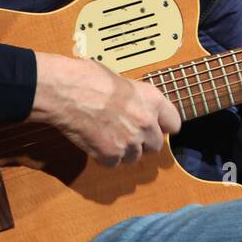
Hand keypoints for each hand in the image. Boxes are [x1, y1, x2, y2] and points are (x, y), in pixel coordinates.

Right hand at [28, 52, 180, 165]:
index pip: (174, 124)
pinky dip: (104, 157)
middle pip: (155, 145)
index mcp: (153, 100)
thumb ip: (136, 99)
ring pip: (134, 157)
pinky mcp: (111, 155)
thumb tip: (135, 105)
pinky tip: (94, 141)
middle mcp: (146, 123)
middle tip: (125, 132)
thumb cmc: (89, 78)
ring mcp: (130, 142)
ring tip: (106, 135)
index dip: (163, 126)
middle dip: (142, 142)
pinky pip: (113, 163)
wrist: (67, 92)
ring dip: (123, 151)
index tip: (156, 127)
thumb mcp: (123, 82)